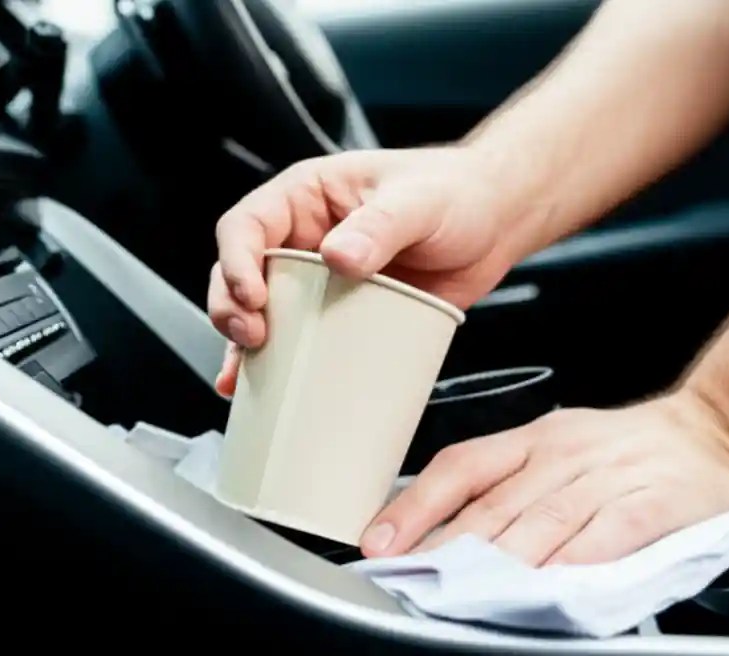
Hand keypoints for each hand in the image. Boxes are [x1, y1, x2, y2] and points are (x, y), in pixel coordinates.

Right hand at [208, 146, 528, 396]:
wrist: (496, 223)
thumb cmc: (457, 193)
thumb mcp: (419, 202)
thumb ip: (381, 225)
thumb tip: (339, 257)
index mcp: (308, 197)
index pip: (248, 223)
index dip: (237, 259)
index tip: (253, 294)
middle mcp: (302, 238)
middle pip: (239, 272)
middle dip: (232, 307)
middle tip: (252, 335)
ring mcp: (316, 280)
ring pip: (258, 312)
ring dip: (243, 344)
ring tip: (245, 372)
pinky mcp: (337, 315)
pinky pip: (296, 341)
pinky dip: (274, 367)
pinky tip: (257, 388)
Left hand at [359, 392, 728, 565]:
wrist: (721, 429)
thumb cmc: (630, 450)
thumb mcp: (560, 449)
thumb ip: (509, 489)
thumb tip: (441, 534)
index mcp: (534, 440)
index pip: (460, 467)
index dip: (414, 506)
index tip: (379, 543)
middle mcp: (563, 455)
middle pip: (492, 505)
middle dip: (445, 549)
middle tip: (408, 582)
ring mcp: (608, 479)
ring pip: (540, 523)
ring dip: (496, 563)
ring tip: (459, 593)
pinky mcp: (655, 504)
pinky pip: (607, 536)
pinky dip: (575, 562)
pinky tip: (549, 585)